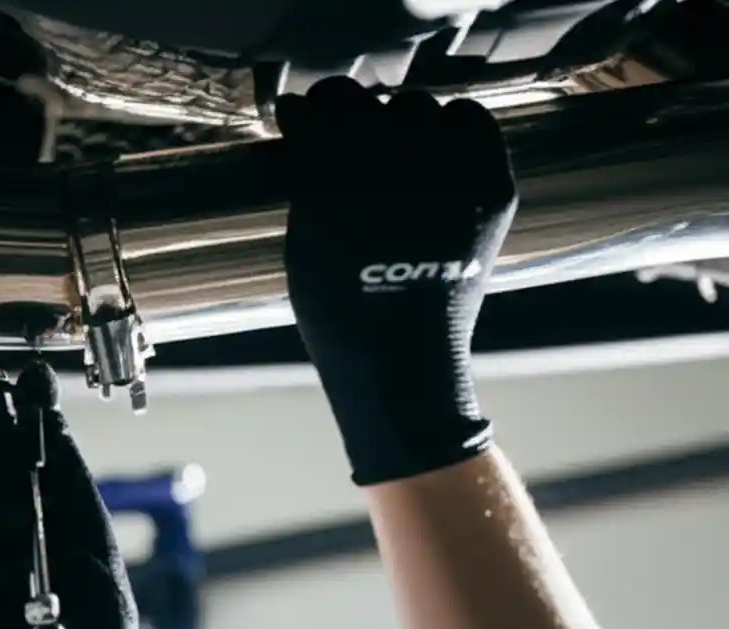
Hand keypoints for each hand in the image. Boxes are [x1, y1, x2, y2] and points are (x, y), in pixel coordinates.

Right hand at [277, 77, 516, 484]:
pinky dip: (451, 129)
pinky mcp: (491, 185)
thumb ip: (307, 176)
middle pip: (369, 103)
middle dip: (351, 117)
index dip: (313, 108)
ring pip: (420, 109)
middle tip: (344, 141)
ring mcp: (450, 174)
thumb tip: (306, 119)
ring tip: (391, 153)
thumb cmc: (337, 308)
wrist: (399, 360)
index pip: (325, 107)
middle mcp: (397, 166)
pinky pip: (470, 124)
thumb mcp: (303, 238)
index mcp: (338, 178)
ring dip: (399, 124)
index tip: (307, 117)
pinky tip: (434, 152)